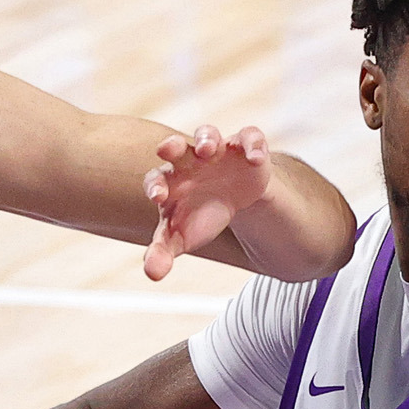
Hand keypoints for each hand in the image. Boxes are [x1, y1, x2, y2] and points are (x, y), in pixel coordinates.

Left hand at [142, 124, 271, 280]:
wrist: (234, 199)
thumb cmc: (197, 216)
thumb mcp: (180, 238)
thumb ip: (163, 253)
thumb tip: (153, 274)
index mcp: (169, 181)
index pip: (155, 178)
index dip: (155, 186)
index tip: (158, 197)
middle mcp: (189, 160)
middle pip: (176, 146)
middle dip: (171, 145)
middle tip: (169, 150)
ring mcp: (217, 151)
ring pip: (208, 134)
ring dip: (206, 137)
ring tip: (208, 149)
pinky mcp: (244, 148)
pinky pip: (248, 137)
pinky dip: (252, 144)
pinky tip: (256, 159)